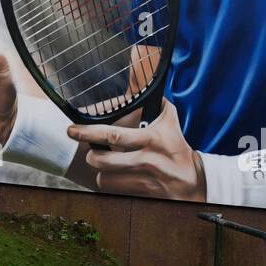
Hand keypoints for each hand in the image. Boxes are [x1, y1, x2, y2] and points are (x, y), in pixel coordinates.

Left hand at [67, 100, 204, 199]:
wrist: (193, 180)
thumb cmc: (176, 145)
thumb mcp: (169, 118)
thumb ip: (153, 99)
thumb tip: (140, 71)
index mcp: (150, 139)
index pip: (115, 135)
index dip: (89, 132)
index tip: (72, 129)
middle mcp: (146, 160)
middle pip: (103, 160)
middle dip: (91, 155)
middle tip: (91, 151)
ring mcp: (143, 179)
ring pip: (104, 178)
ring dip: (100, 171)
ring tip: (104, 164)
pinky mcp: (142, 194)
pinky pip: (114, 190)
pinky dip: (110, 184)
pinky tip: (114, 177)